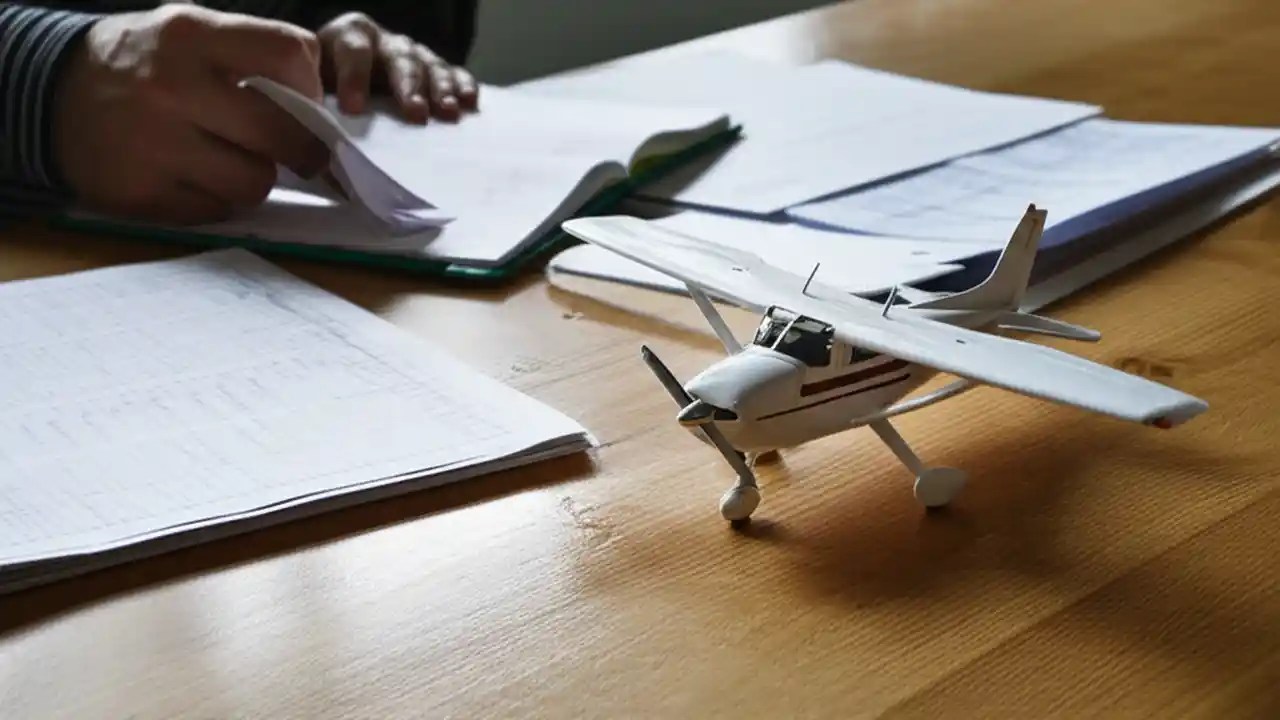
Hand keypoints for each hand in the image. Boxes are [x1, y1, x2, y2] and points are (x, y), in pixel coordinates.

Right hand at [53, 5, 329, 223]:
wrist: (50, 97)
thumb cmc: (141, 63)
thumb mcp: (187, 33)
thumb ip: (249, 54)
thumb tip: (319, 102)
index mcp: (189, 36)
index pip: (287, 52)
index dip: (310, 85)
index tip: (310, 104)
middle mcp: (172, 88)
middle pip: (281, 133)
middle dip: (303, 150)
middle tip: (303, 156)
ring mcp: (154, 146)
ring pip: (254, 182)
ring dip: (253, 176)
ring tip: (229, 159)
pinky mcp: (142, 194)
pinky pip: (217, 211)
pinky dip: (215, 199)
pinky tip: (193, 176)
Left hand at [317, 12, 478, 123]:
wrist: (349, 83)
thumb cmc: (329, 92)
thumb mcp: (314, 91)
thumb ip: (313, 106)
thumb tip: (312, 141)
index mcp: (348, 39)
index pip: (352, 52)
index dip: (354, 79)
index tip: (354, 109)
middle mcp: (386, 42)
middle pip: (400, 59)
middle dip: (409, 86)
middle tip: (416, 114)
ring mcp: (415, 54)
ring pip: (431, 65)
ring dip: (441, 89)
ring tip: (449, 113)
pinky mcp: (437, 69)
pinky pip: (454, 73)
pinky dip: (463, 86)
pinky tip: (470, 103)